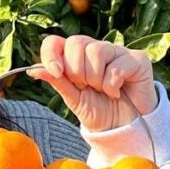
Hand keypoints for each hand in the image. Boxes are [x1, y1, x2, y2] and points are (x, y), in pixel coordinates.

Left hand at [27, 34, 157, 132]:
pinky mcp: (137, 59)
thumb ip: (57, 82)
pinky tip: (117, 92)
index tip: (56, 72)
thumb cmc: (98, 110)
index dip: (51, 54)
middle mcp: (95, 48)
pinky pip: (117, 66)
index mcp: (75, 56)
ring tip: (102, 90)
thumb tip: (32, 70)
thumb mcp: (73, 98)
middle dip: (77, 71)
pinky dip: (112, 85)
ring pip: (96, 51)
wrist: (124, 127)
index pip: (55, 41)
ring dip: (96, 79)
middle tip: (86, 87)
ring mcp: (117, 51)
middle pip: (75, 43)